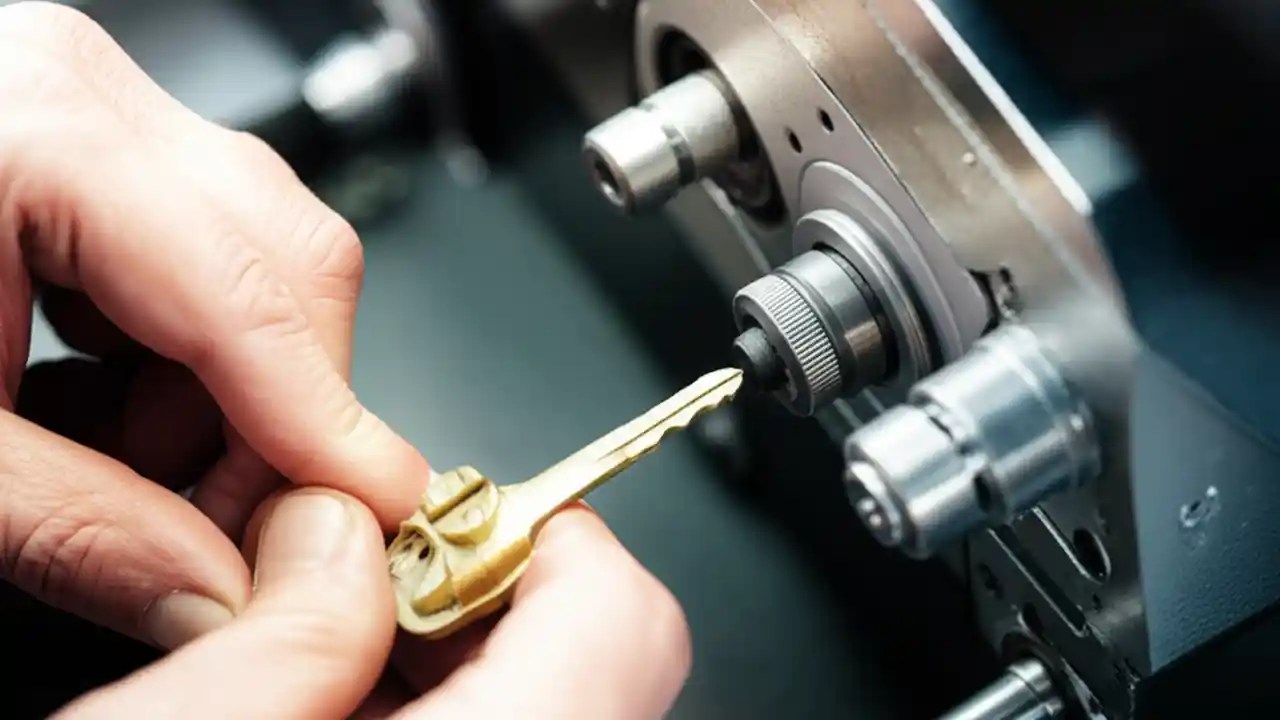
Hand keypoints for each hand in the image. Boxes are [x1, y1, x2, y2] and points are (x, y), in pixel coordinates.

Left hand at [0, 1, 426, 649]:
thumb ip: (72, 527)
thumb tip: (212, 593)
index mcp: (29, 125)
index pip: (254, 290)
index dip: (329, 421)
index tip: (377, 515)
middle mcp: (80, 88)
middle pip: (285, 266)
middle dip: (272, 419)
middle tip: (214, 530)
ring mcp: (86, 102)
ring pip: (259, 264)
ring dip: (220, 396)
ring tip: (111, 466)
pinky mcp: (80, 136)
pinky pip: (199, 254)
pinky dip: (176, 355)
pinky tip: (93, 402)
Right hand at [52, 490, 692, 719]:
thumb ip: (283, 624)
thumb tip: (340, 533)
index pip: (624, 617)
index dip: (543, 537)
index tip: (453, 523)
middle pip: (604, 665)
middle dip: (481, 602)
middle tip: (365, 592)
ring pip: (566, 712)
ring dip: (463, 669)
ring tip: (338, 675)